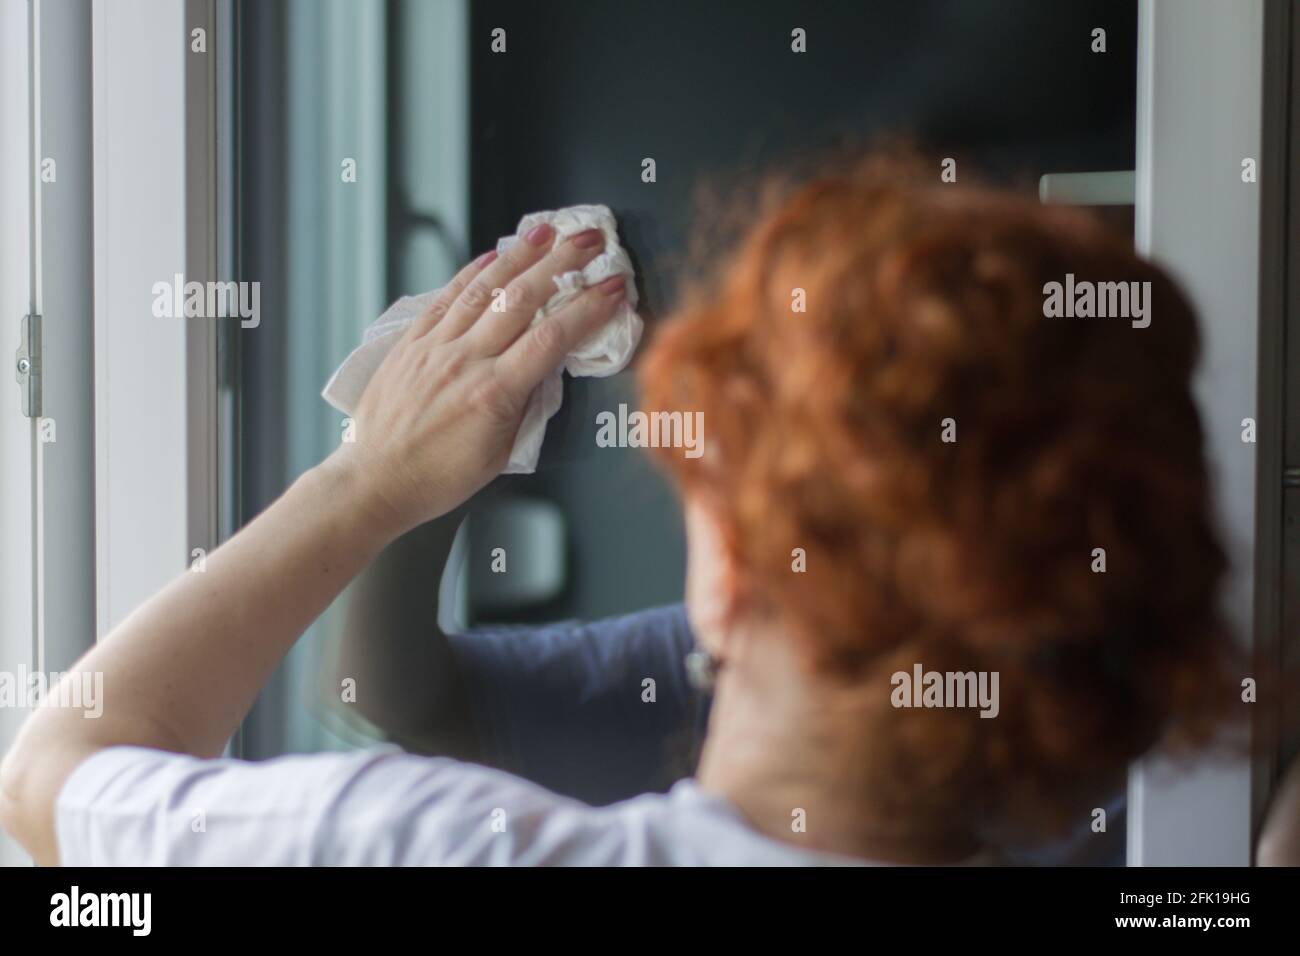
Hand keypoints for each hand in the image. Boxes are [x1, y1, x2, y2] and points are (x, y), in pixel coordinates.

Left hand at [327, 223, 627, 539]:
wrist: (376, 480)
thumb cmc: (439, 477)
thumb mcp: (501, 453)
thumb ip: (526, 406)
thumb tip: (548, 368)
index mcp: (494, 394)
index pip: (553, 337)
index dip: (589, 308)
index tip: (614, 288)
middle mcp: (465, 360)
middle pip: (523, 298)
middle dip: (563, 263)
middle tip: (591, 240)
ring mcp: (435, 346)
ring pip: (485, 287)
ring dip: (521, 254)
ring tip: (548, 230)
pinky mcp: (412, 341)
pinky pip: (447, 296)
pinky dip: (474, 272)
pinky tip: (494, 254)